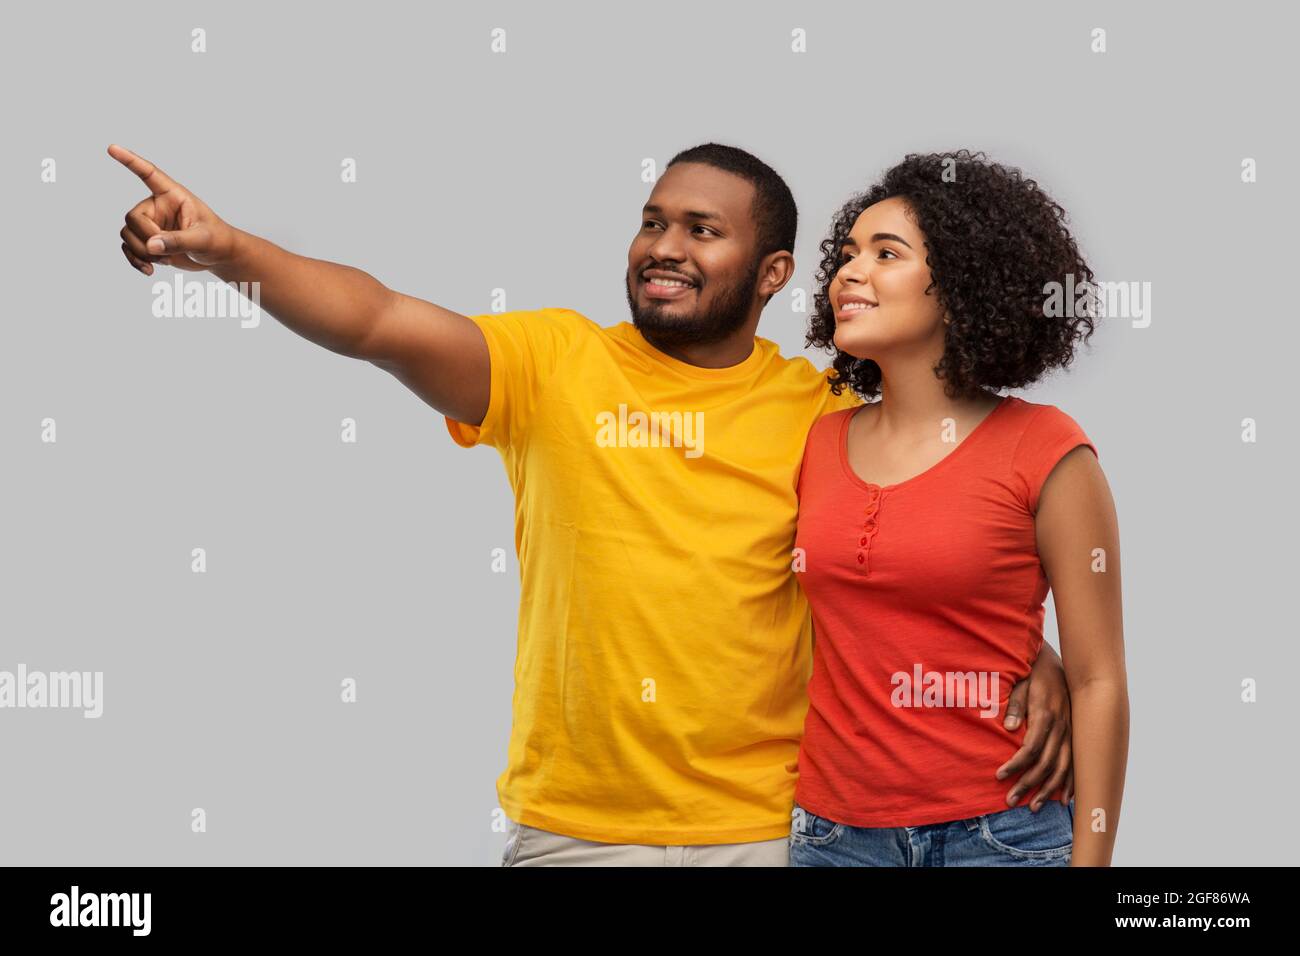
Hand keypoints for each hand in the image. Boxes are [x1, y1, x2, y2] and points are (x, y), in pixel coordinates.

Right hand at [108, 144, 239, 274]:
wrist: (217, 256)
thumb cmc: (216, 240)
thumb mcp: (202, 239)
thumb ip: (178, 241)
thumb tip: (151, 246)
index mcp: (172, 195)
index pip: (149, 173)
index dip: (130, 161)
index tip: (111, 147)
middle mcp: (157, 206)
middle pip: (132, 217)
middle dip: (146, 238)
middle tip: (164, 251)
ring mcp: (150, 223)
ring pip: (127, 234)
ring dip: (142, 253)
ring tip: (164, 261)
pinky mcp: (147, 240)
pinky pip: (128, 248)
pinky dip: (135, 260)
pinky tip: (149, 271)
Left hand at [996, 643, 1073, 810]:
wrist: (1060, 666)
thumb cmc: (1033, 676)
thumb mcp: (1020, 684)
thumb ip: (1014, 706)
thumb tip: (1009, 728)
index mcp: (1045, 716)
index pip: (1030, 748)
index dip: (1015, 764)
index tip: (999, 776)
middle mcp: (1061, 728)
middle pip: (1045, 764)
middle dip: (1027, 784)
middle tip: (1009, 800)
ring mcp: (1071, 733)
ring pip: (1062, 769)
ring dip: (1048, 790)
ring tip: (1033, 807)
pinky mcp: (1076, 736)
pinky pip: (1076, 765)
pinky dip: (1070, 784)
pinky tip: (1064, 800)